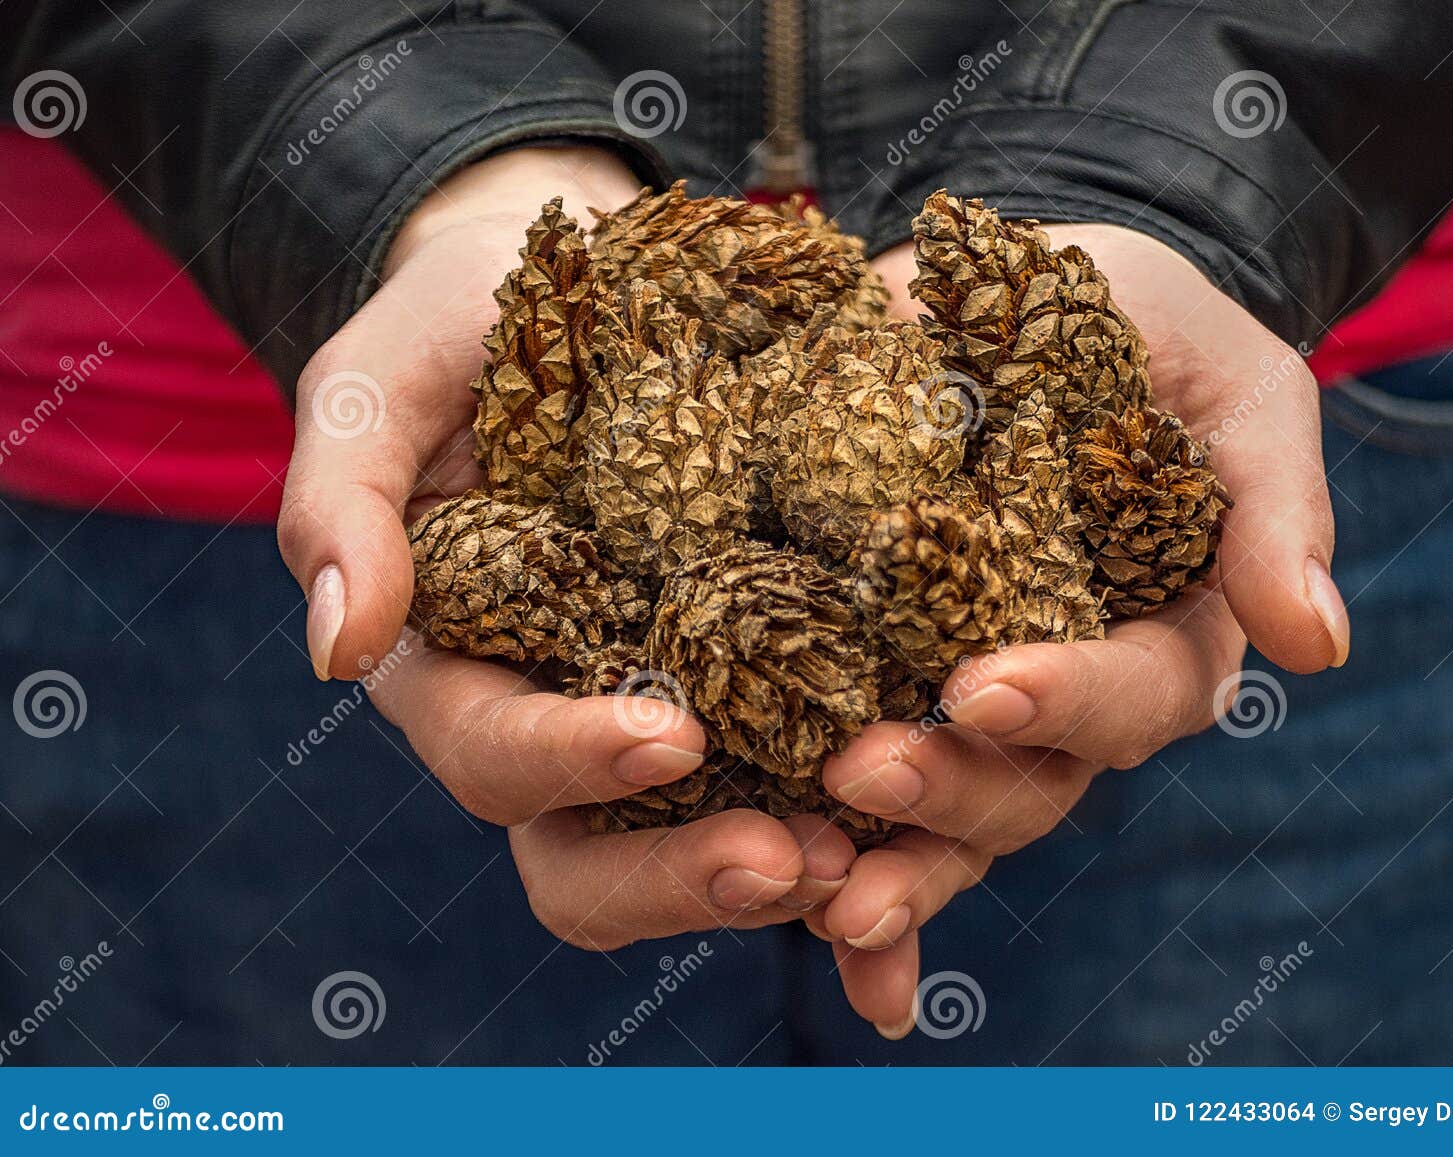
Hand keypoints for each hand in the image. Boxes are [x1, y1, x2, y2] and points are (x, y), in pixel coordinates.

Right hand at [276, 148, 855, 951]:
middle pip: (595, 859)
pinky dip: (866, 839)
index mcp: (464, 671)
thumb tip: (342, 650)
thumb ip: (342, 502)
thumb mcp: (383, 381)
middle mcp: (566, 722)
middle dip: (686, 873)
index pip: (495, 754)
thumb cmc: (472, 330)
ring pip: (707, 845)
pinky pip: (807, 787)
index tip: (669, 732)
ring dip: (789, 874)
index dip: (570, 760)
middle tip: (796, 860)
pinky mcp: (767, 688)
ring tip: (881, 853)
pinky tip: (933, 834)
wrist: (598, 294)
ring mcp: (674, 714)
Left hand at [816, 225, 1346, 1036]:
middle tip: (866, 775)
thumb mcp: (1237, 391)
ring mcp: (961, 695)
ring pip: (942, 811)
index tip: (986, 689)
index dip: (1069, 701)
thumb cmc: (1152, 336)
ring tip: (818, 897)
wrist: (1020, 301)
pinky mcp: (872, 672)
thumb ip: (1272, 509)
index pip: (1136, 695)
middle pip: (1030, 784)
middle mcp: (1063, 695)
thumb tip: (1316, 647)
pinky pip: (846, 783)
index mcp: (1160, 637)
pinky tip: (784, 912)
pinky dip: (824, 862)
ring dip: (888, 862)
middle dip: (954, 793)